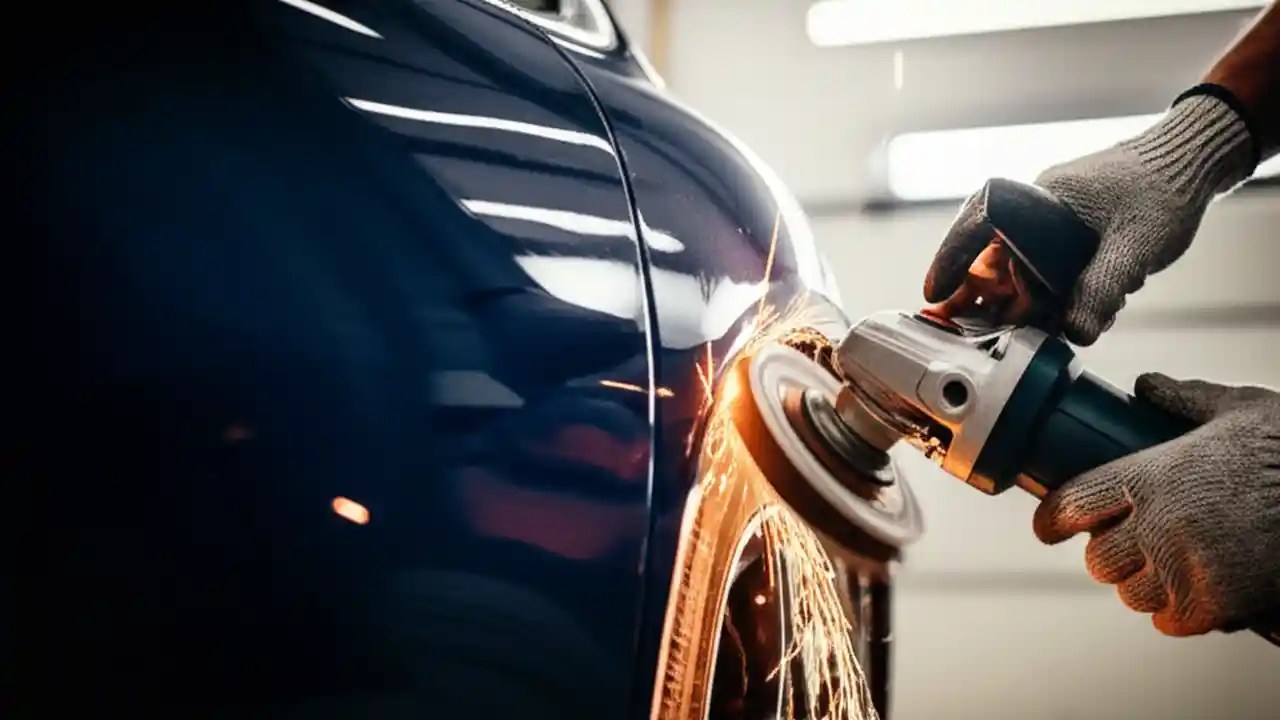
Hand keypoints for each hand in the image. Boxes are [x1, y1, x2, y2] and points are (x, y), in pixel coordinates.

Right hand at [924, 94, 1254, 345]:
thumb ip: (1102, 289)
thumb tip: (1075, 334)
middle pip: (995, 257)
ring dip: (1024, 301)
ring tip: (1026, 330)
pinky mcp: (1074, 233)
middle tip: (970, 329)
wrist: (1193, 160)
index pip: (978, 224)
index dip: (950, 259)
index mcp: (1041, 200)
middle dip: (984, 297)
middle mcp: (1039, 209)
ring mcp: (1055, 221)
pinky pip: (1048, 268)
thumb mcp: (1134, 246)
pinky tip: (1072, 313)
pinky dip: (1051, 294)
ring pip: (1022, 268)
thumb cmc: (1163, 189)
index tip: (932, 292)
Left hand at [1034, 373, 1279, 635]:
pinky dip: (1176, 612)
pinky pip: (1169, 621)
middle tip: (1132, 543)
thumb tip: (1147, 385)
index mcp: (1150, 475)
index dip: (1053, 520)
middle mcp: (1157, 524)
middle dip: (1111, 553)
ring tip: (1166, 568)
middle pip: (1099, 559)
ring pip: (1131, 593)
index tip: (1049, 528)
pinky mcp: (1215, 604)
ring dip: (1143, 583)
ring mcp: (1184, 568)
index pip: (1071, 505)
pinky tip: (1192, 594)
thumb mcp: (1238, 409)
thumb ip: (1185, 399)